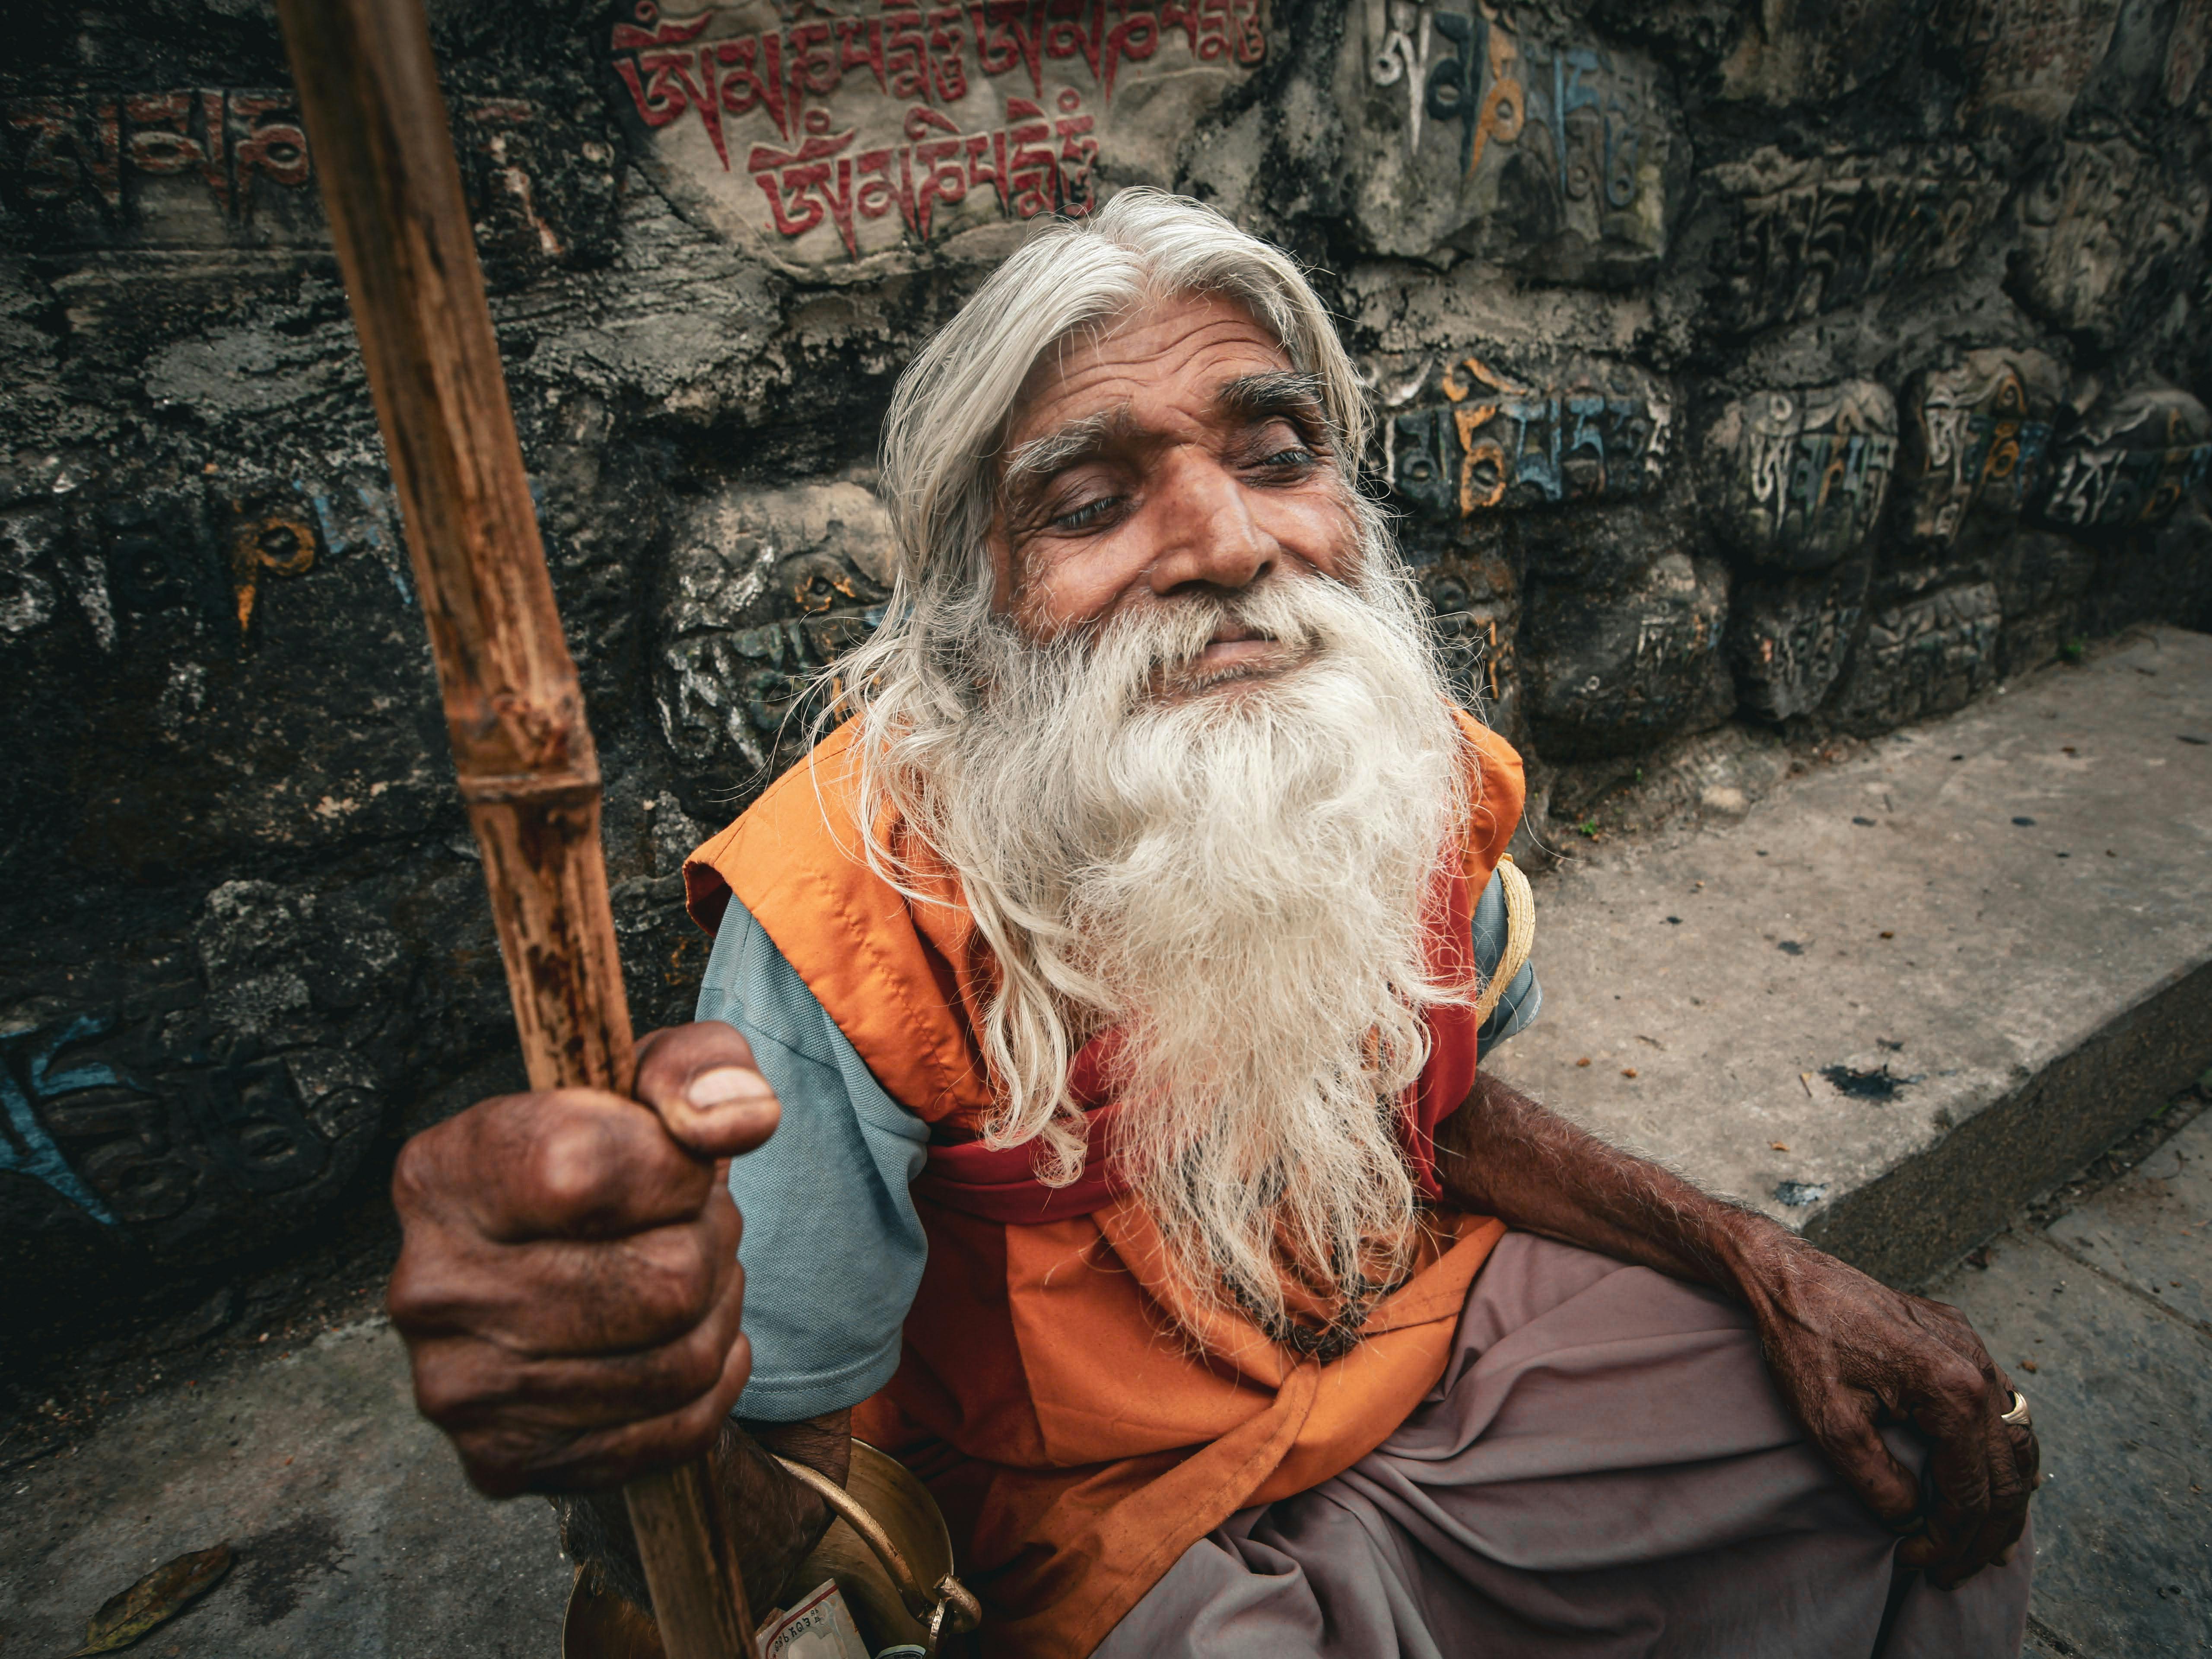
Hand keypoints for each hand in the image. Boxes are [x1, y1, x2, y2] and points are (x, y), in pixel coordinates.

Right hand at [387, 1021, 779, 1496]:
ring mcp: (458, 1389)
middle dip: (711, 1243)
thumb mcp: (656, 1078)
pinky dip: (711, 1382)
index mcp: (439, 1174)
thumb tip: (738, 1119)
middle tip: (691, 1225)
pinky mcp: (505, 1462)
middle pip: (663, 1280)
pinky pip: (673, 1429)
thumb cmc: (617, 1161)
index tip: (675, 1160)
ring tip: (685, 1274)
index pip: (586, 1170)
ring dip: (717, 1309)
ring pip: (680, 1360)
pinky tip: (681, 1339)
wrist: (571, 1276)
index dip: (674, 1166)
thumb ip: (704, 1066)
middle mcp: (426, 1287)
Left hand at [1730, 1229, 2038, 1586]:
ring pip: (2016, 1443)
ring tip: (1981, 1541)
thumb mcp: (1831, 1425)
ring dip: (2003, 1497)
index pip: (1973, 1494)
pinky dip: (2001, 1453)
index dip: (1950, 1540)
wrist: (1788, 1275)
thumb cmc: (1804, 1343)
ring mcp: (1974, 1349)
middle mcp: (1979, 1369)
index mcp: (1955, 1393)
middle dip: (1985, 1534)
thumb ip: (1879, 1484)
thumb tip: (1912, 1519)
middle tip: (1956, 1569)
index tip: (1919, 1562)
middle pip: (2007, 1477)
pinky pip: (2003, 1408)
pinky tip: (1986, 1477)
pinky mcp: (1960, 1337)